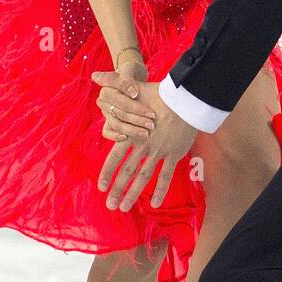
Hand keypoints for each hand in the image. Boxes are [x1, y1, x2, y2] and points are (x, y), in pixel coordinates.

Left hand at [90, 76, 197, 211]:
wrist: (186, 98)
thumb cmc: (160, 93)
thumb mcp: (134, 88)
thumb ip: (114, 83)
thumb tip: (94, 75)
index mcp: (131, 132)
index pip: (115, 156)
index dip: (107, 172)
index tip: (101, 187)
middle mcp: (143, 145)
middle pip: (127, 172)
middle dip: (117, 190)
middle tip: (110, 205)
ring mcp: (159, 151)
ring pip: (143, 177)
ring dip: (133, 193)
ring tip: (124, 207)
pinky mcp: (174, 154)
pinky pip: (166, 176)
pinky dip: (160, 190)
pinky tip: (155, 204)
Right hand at [93, 59, 154, 143]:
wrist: (134, 79)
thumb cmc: (132, 73)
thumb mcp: (130, 70)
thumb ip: (128, 79)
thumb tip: (132, 92)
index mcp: (105, 89)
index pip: (118, 99)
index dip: (132, 104)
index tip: (147, 108)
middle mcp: (103, 102)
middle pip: (119, 113)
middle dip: (136, 118)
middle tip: (152, 123)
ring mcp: (106, 113)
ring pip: (116, 124)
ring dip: (132, 130)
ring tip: (146, 133)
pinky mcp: (109, 122)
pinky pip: (108, 132)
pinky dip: (116, 136)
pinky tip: (127, 138)